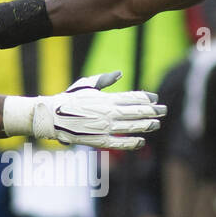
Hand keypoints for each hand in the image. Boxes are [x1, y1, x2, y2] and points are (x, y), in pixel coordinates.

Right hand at [8, 71, 165, 149]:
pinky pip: (119, 143)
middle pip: (136, 112)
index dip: (146, 97)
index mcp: (106, 98)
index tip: (155, 98)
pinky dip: (132, 143)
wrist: (50, 116)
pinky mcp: (98, 140)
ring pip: (131, 127)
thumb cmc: (68, 99)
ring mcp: (104, 127)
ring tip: (157, 124)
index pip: (132, 97)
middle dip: (152, 111)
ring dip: (146, 125)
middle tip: (164, 110)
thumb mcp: (87, 85)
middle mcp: (107, 112)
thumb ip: (105, 80)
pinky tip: (142, 141)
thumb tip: (120, 73)